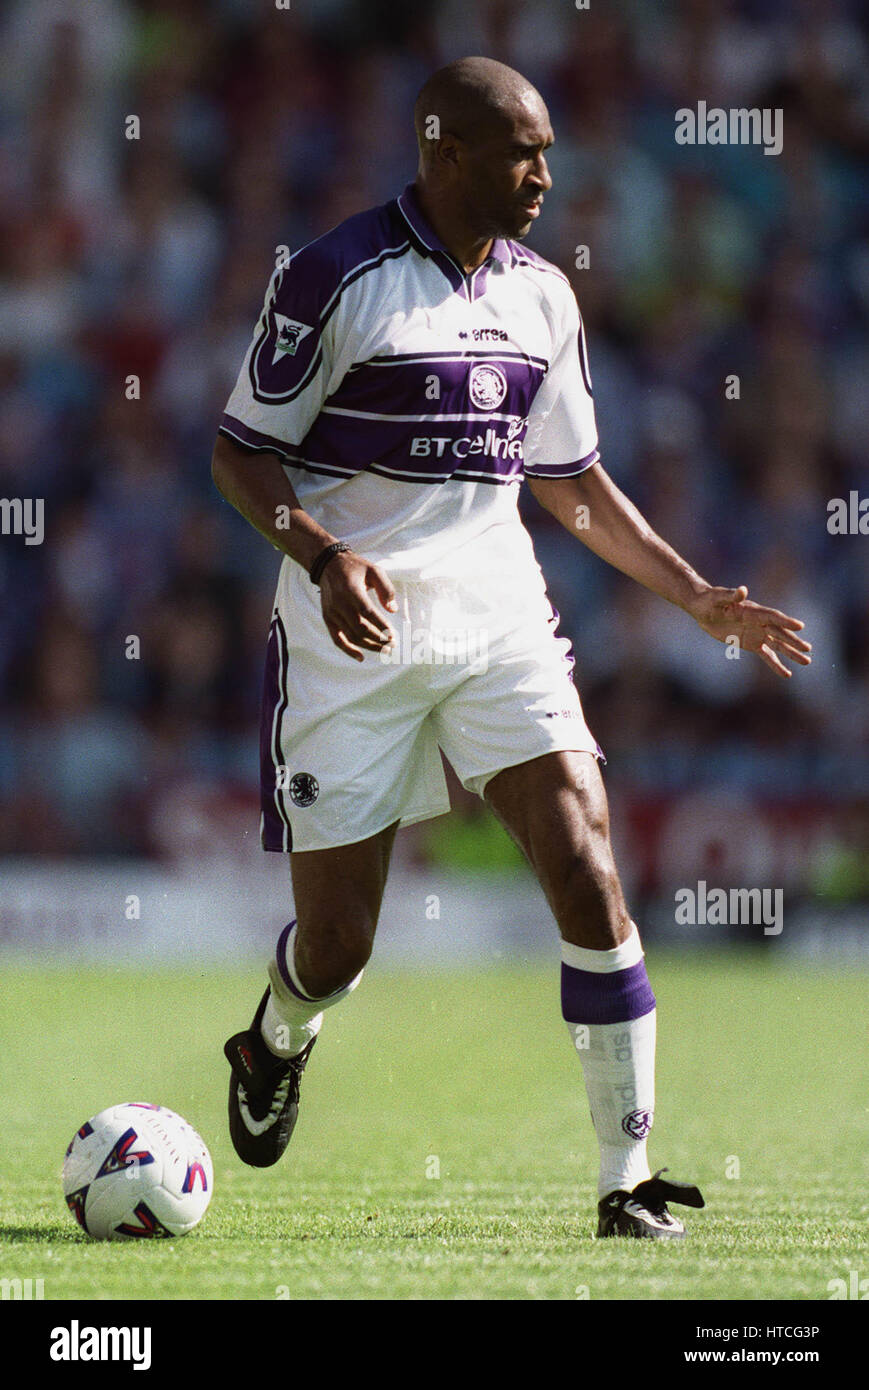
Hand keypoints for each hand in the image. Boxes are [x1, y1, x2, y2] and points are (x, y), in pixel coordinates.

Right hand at [318, 551, 396, 660]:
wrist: (328, 565)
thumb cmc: (355, 568)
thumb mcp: (374, 570)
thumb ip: (386, 589)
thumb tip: (393, 610)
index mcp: (351, 590)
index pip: (367, 613)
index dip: (380, 626)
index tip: (393, 636)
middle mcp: (339, 603)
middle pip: (359, 628)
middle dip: (378, 639)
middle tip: (392, 644)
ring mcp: (331, 613)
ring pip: (351, 636)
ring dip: (369, 646)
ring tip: (384, 649)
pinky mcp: (327, 618)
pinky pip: (337, 639)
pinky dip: (348, 650)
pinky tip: (361, 657)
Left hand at [689, 584, 811, 678]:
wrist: (704, 609)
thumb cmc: (710, 600)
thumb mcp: (718, 598)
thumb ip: (731, 595)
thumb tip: (743, 590)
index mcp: (753, 610)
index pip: (772, 616)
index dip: (785, 621)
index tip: (800, 626)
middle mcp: (759, 622)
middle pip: (779, 632)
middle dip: (793, 640)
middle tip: (808, 648)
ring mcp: (757, 633)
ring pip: (777, 645)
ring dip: (791, 653)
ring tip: (807, 661)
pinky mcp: (751, 643)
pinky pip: (766, 655)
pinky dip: (776, 664)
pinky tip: (787, 674)